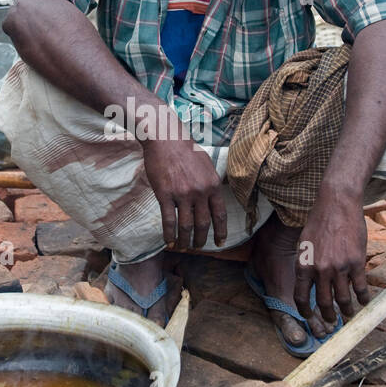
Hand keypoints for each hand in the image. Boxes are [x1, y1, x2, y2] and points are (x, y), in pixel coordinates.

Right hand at [141, 136, 227, 250]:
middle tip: (198, 247)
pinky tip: (169, 242)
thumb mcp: (207, 165)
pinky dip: (169, 234)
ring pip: (186, 226)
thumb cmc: (185, 150)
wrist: (166, 139)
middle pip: (203, 224)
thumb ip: (211, 183)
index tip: (220, 242)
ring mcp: (182, 194)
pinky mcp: (165, 194)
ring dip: (185, 240)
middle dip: (201, 239)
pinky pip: (169, 220)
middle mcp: (200, 191)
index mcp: (213, 185)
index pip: (220, 214)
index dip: (220, 231)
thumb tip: (214, 198)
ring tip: (184, 247)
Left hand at [294, 192, 370, 324]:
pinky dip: (363, 298)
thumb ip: (307, 264)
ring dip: (347, 310)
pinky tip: (364, 303)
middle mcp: (320, 270)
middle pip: (324, 303)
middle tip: (331, 321)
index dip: (306, 312)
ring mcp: (339, 267)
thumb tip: (310, 282)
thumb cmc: (320, 221)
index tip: (310, 318)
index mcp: (304, 265)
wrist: (337, 204)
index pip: (301, 297)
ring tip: (349, 315)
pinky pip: (360, 287)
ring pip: (343, 298)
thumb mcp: (305, 244)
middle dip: (328, 316)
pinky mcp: (356, 262)